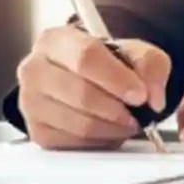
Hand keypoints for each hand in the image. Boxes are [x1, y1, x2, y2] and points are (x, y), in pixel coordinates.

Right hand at [16, 25, 170, 149]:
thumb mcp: (133, 52)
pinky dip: (100, 140)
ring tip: (125, 121)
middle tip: (137, 113)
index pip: (85, 57)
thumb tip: (153, 97)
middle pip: (81, 94)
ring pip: (79, 124)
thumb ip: (150, 65)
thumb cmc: (103, 64)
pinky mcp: (37, 132)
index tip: (139, 94)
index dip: (116, 79)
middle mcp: (34, 69)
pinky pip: (75, 144)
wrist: (85, 79)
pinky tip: (108, 129)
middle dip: (117, 108)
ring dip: (112, 128)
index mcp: (55, 40)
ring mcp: (31, 102)